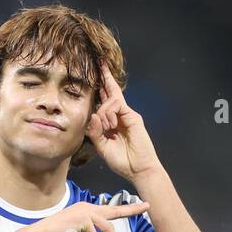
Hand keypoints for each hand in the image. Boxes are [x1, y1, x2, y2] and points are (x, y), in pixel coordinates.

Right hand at [28, 198, 148, 231]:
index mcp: (85, 211)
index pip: (109, 210)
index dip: (126, 208)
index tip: (143, 205)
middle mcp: (86, 208)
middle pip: (114, 212)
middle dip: (131, 211)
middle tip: (147, 208)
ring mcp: (84, 213)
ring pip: (107, 228)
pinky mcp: (81, 220)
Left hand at [85, 65, 161, 182]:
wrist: (138, 169)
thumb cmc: (122, 161)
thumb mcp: (102, 148)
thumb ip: (95, 132)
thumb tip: (93, 116)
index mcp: (112, 123)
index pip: (104, 102)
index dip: (100, 90)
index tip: (94, 76)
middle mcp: (119, 116)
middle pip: (110, 92)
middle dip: (105, 77)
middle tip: (100, 62)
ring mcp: (126, 115)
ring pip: (109, 101)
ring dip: (104, 113)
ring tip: (108, 128)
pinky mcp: (132, 116)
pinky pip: (116, 105)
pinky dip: (109, 113)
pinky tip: (111, 124)